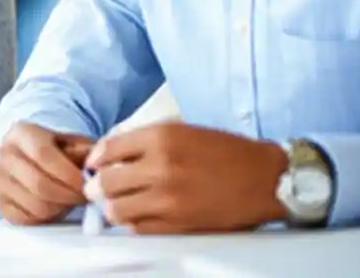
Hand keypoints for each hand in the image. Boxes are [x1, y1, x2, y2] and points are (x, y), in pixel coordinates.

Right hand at [0, 122, 92, 224]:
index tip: (88, 184)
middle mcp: (3, 154)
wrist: (24, 155)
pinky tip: (55, 206)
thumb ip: (87, 151)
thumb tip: (100, 170)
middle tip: (85, 197)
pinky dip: (47, 217)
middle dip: (69, 196)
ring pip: (36, 205)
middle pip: (39, 184)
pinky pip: (28, 219)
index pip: (43, 154)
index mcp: (21, 133)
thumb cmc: (53, 150)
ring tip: (71, 200)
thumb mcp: (71, 141)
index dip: (69, 174)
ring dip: (61, 208)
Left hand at [85, 123, 287, 233]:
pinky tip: (139, 216)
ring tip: (117, 204)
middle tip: (97, 188)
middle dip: (97, 186)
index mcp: (161, 138)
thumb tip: (110, 153)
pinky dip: (133, 223)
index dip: (95, 159)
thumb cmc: (226, 152)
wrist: (265, 179)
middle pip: (106, 183)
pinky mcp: (178, 225)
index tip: (94, 165)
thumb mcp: (182, 131)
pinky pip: (138, 228)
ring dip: (112, 208)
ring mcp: (168, 200)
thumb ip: (145, 140)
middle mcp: (160, 168)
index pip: (107, 149)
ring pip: (116, 210)